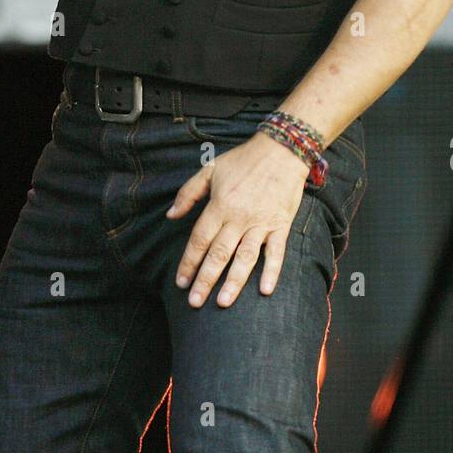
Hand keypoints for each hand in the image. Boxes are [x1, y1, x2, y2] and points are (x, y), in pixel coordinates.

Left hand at [166, 130, 308, 307]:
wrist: (282, 150)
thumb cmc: (244, 160)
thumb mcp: (210, 170)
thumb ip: (188, 193)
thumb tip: (170, 216)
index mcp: (220, 204)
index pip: (200, 239)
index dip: (189, 262)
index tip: (180, 282)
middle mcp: (239, 217)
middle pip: (219, 254)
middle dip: (205, 280)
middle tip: (195, 302)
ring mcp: (261, 223)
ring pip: (245, 258)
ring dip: (234, 282)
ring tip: (222, 303)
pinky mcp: (281, 225)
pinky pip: (276, 252)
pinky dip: (271, 271)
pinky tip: (264, 290)